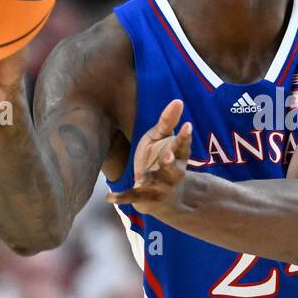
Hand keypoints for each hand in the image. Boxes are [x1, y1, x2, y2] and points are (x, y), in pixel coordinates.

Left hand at [105, 98, 192, 214]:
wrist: (163, 196)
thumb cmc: (161, 159)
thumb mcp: (163, 139)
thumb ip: (168, 122)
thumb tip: (178, 100)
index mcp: (178, 156)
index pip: (183, 146)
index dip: (185, 137)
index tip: (187, 126)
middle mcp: (173, 173)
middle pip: (174, 168)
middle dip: (171, 161)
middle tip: (168, 155)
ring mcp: (160, 187)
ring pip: (156, 183)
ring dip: (149, 180)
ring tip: (140, 178)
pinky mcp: (146, 197)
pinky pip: (134, 197)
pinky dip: (123, 197)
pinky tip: (110, 197)